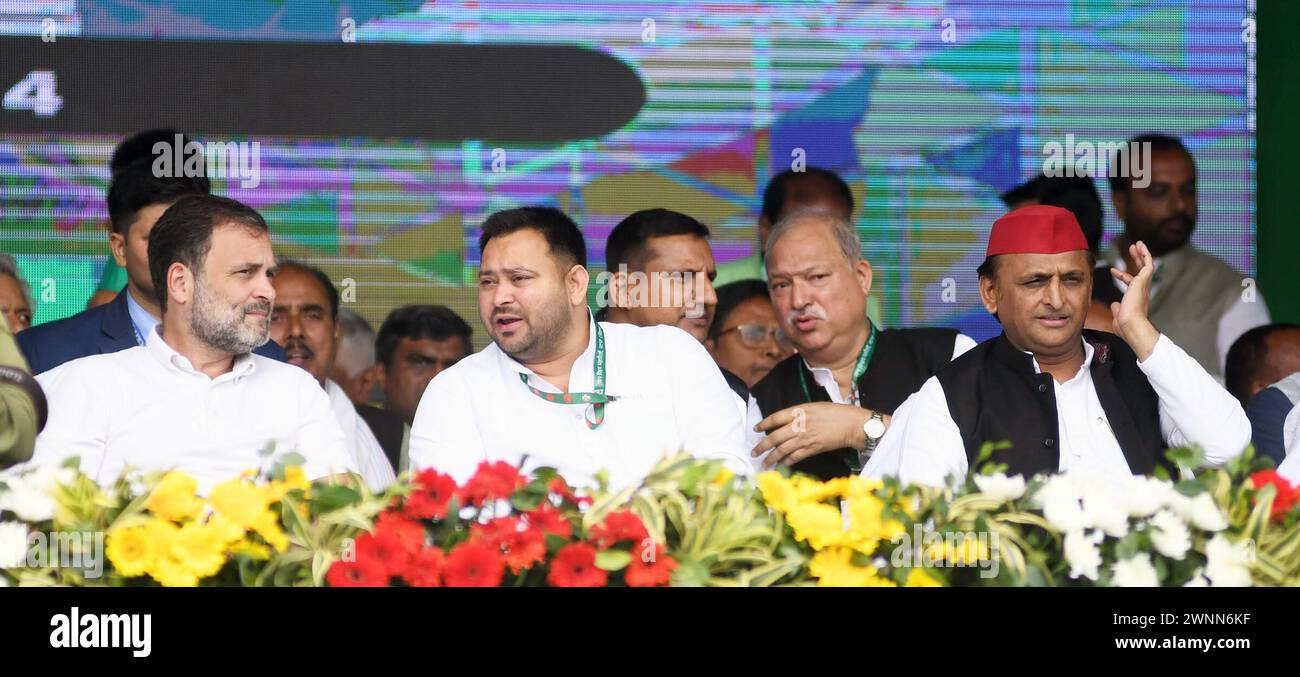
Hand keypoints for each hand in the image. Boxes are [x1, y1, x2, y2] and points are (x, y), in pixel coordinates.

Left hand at [751, 402, 878, 468]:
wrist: (851, 424)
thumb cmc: (835, 412)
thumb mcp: (813, 407)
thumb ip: (798, 414)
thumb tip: (785, 422)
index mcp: (798, 411)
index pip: (775, 418)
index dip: (763, 424)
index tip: (756, 429)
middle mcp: (798, 425)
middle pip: (774, 437)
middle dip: (762, 446)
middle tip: (754, 452)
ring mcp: (804, 438)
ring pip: (782, 450)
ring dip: (771, 458)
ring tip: (763, 464)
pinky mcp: (812, 449)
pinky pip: (794, 457)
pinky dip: (785, 462)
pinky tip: (780, 465)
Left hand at [1109, 240, 1160, 359]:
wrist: (1130, 324)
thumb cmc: (1125, 325)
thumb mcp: (1118, 316)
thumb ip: (1117, 309)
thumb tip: (1114, 304)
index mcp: (1137, 298)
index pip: (1130, 283)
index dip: (1122, 275)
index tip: (1112, 270)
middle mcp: (1142, 291)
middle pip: (1141, 271)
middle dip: (1137, 260)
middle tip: (1132, 249)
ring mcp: (1144, 285)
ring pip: (1146, 266)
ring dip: (1142, 254)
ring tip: (1137, 244)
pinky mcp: (1143, 281)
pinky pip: (1148, 264)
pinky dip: (1145, 254)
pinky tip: (1141, 246)